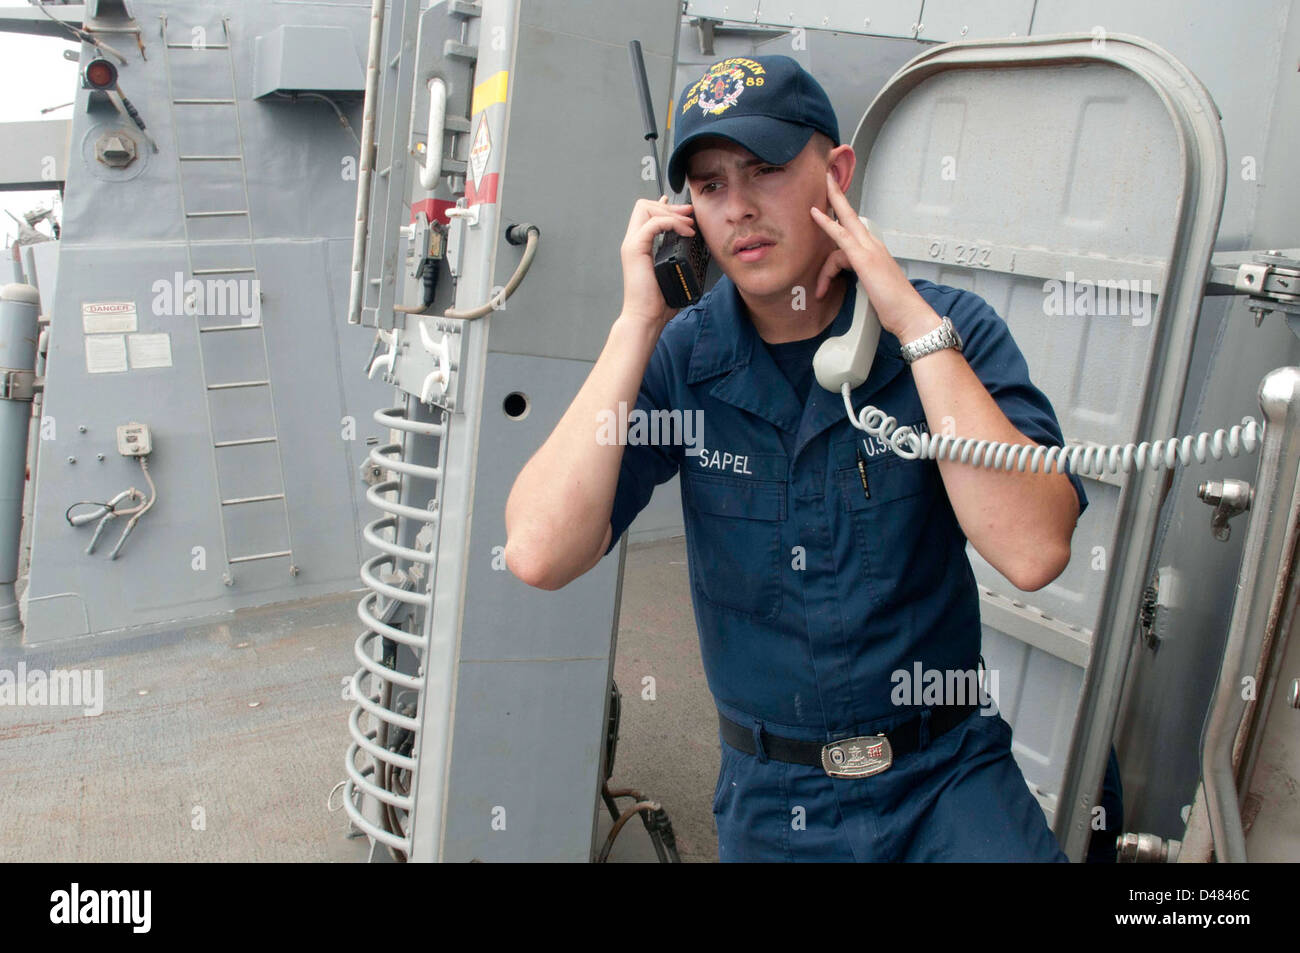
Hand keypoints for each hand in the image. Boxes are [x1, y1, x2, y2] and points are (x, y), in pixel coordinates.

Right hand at [619, 195, 697, 329]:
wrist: (646, 317)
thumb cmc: (657, 301)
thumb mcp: (671, 272)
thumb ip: (675, 257)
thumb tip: (690, 248)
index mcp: (640, 246)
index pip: (646, 214)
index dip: (665, 208)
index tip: (685, 213)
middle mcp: (633, 242)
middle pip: (644, 205)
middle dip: (669, 206)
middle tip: (688, 213)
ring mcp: (632, 244)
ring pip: (646, 208)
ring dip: (672, 213)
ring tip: (689, 224)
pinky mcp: (635, 249)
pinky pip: (653, 224)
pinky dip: (672, 223)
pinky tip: (686, 233)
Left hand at [809, 171, 939, 343]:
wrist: (909, 315)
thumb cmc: (894, 306)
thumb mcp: (872, 288)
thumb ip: (859, 279)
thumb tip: (844, 281)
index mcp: (875, 250)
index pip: (854, 226)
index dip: (842, 211)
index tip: (833, 198)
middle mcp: (873, 245)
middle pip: (850, 213)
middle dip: (836, 193)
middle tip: (825, 174)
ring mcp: (869, 249)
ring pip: (842, 224)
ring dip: (825, 216)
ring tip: (811, 212)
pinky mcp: (863, 258)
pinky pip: (840, 235)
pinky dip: (827, 223)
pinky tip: (815, 214)